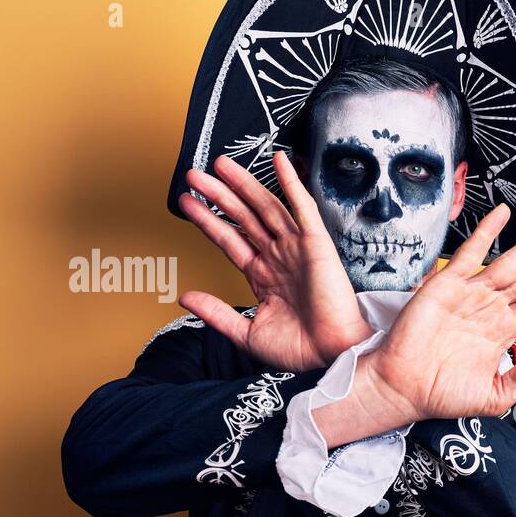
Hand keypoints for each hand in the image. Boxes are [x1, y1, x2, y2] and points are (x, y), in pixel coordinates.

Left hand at [176, 151, 374, 371]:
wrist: (331, 356)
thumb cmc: (300, 350)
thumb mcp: (247, 333)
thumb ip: (216, 313)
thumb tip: (184, 297)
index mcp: (263, 277)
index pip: (230, 240)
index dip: (207, 221)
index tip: (187, 203)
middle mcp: (278, 258)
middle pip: (243, 218)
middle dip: (219, 195)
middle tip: (194, 175)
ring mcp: (297, 249)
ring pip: (265, 207)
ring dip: (244, 184)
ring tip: (219, 165)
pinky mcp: (316, 244)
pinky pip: (302, 208)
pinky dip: (291, 183)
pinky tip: (278, 160)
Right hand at [358, 203, 515, 423]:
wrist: (404, 390)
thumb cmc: (444, 395)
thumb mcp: (497, 396)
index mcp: (506, 330)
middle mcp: (492, 309)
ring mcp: (471, 295)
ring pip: (511, 262)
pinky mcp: (446, 287)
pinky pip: (469, 254)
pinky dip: (486, 234)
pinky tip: (503, 215)